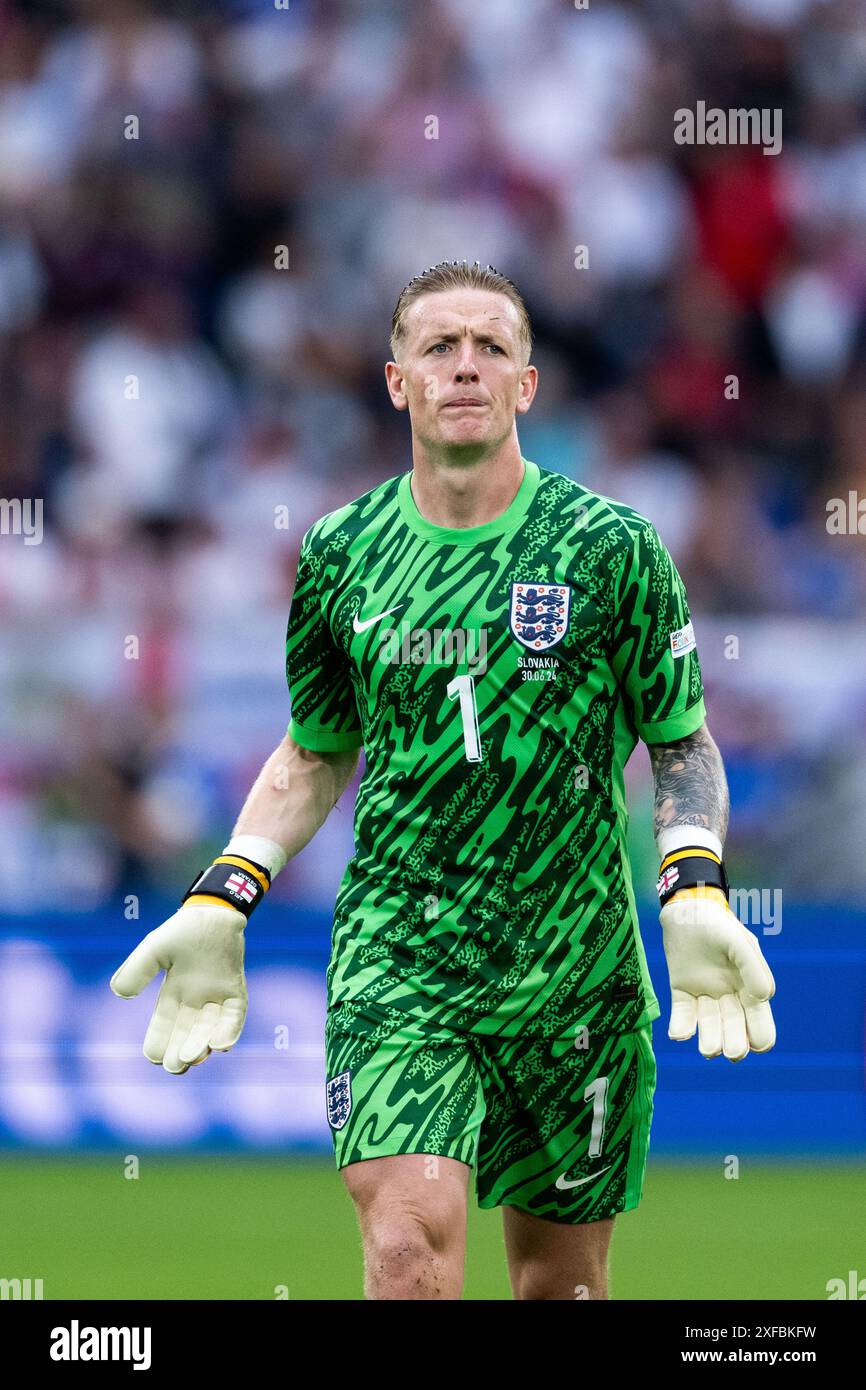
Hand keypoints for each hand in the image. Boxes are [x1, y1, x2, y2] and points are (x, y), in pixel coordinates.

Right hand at [110, 902, 247, 1073]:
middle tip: (175, 1066)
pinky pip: (234, 1014)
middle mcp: (195, 1000)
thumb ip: (137, 969)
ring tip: (194, 1058)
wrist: (214, 911)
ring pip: (209, 1028)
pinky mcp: (235, 989)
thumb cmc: (183, 930)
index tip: (152, 1056)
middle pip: (187, 1034)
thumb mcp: (153, 949)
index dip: (158, 1041)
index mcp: (173, 994)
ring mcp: (217, 996)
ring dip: (202, 1044)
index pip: (164, 1025)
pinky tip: (222, 1045)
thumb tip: (119, 993)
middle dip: (180, 1051)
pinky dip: (229, 1030)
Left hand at [660, 885, 775, 1060]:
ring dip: (710, 1041)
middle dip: (735, 1045)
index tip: (756, 1043)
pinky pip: (683, 1014)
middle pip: (734, 1030)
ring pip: (709, 1026)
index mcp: (750, 988)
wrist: (687, 909)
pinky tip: (679, 1034)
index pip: (760, 1023)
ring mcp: (705, 995)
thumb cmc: (719, 925)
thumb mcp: (740, 943)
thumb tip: (764, 998)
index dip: (760, 1037)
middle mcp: (729, 996)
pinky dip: (680, 1027)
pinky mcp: (681, 990)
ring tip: (708, 1050)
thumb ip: (753, 968)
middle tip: (731, 1052)